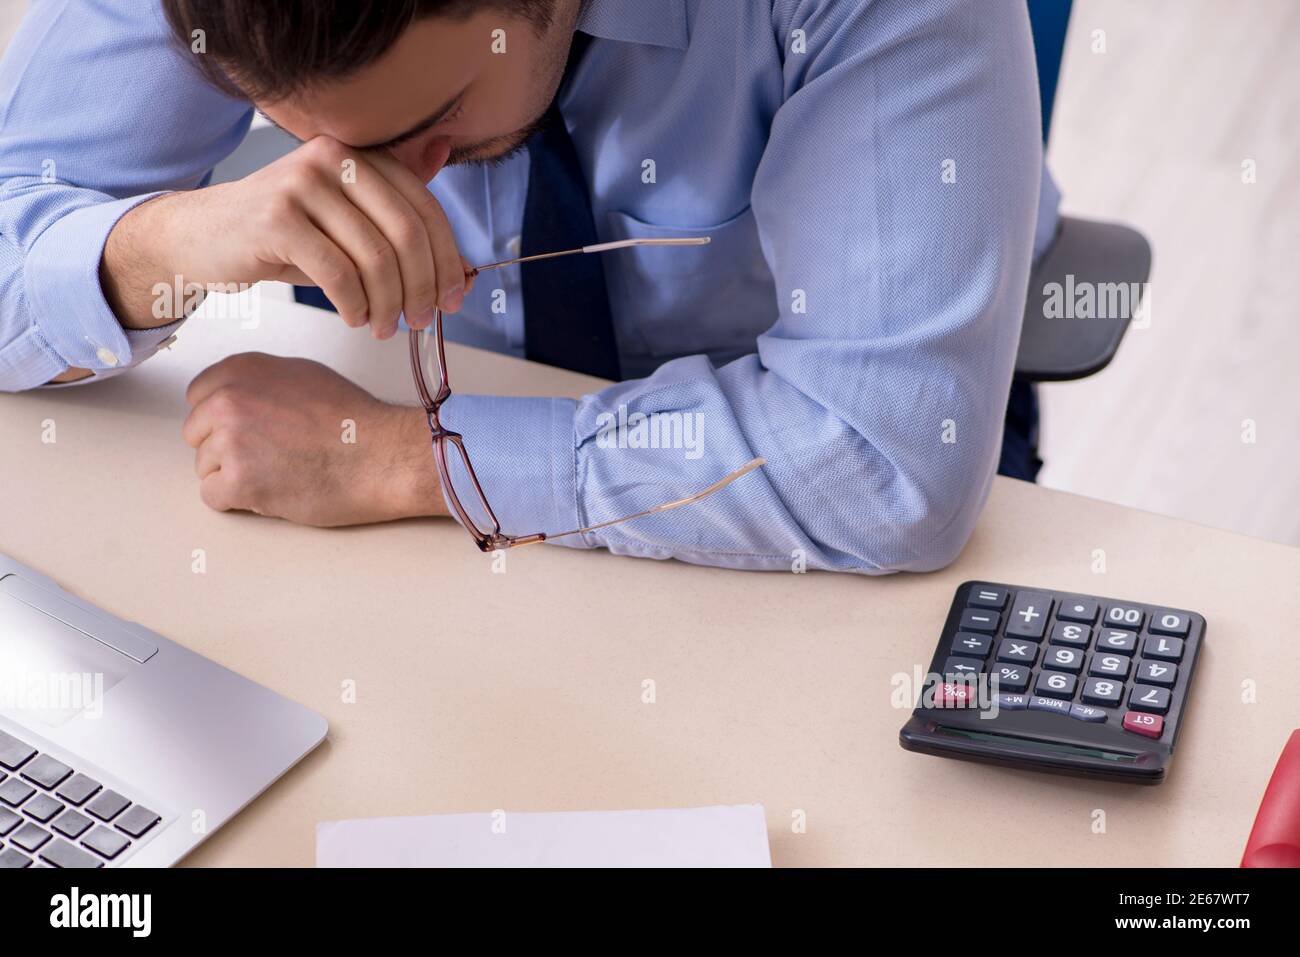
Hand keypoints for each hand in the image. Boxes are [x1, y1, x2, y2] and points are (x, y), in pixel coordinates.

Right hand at [104, 136, 474, 338]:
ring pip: (375, 257)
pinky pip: (338, 273)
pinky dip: (355, 305)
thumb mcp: (349, 229)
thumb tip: (470, 271)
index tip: (453, 299)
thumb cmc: (285, 238)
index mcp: (361, 156)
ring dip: (389, 303)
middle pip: (406, 233)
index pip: (425, 208)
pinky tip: (355, 318)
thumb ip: (402, 236)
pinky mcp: (276, 217)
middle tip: (420, 321)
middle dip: (422, 286)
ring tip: (384, 327)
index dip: (448, 259)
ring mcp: (303, 183)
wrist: (202, 235)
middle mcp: (335, 158)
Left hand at [182, 352, 444, 525]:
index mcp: (243, 369)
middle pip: (197, 433)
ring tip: (281, 473)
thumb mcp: (304, 376)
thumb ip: (260, 382)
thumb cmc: (354, 421)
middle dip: (226, 448)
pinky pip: (213, 496)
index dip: (223, 418)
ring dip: (236, 475)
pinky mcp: (239, 481)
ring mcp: (231, 440)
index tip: (250, 429)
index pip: (199, 396)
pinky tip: (273, 491)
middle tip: (271, 455)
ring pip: (206, 467)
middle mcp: (229, 399)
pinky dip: (239, 501)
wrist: (383, 456)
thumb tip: (236, 396)